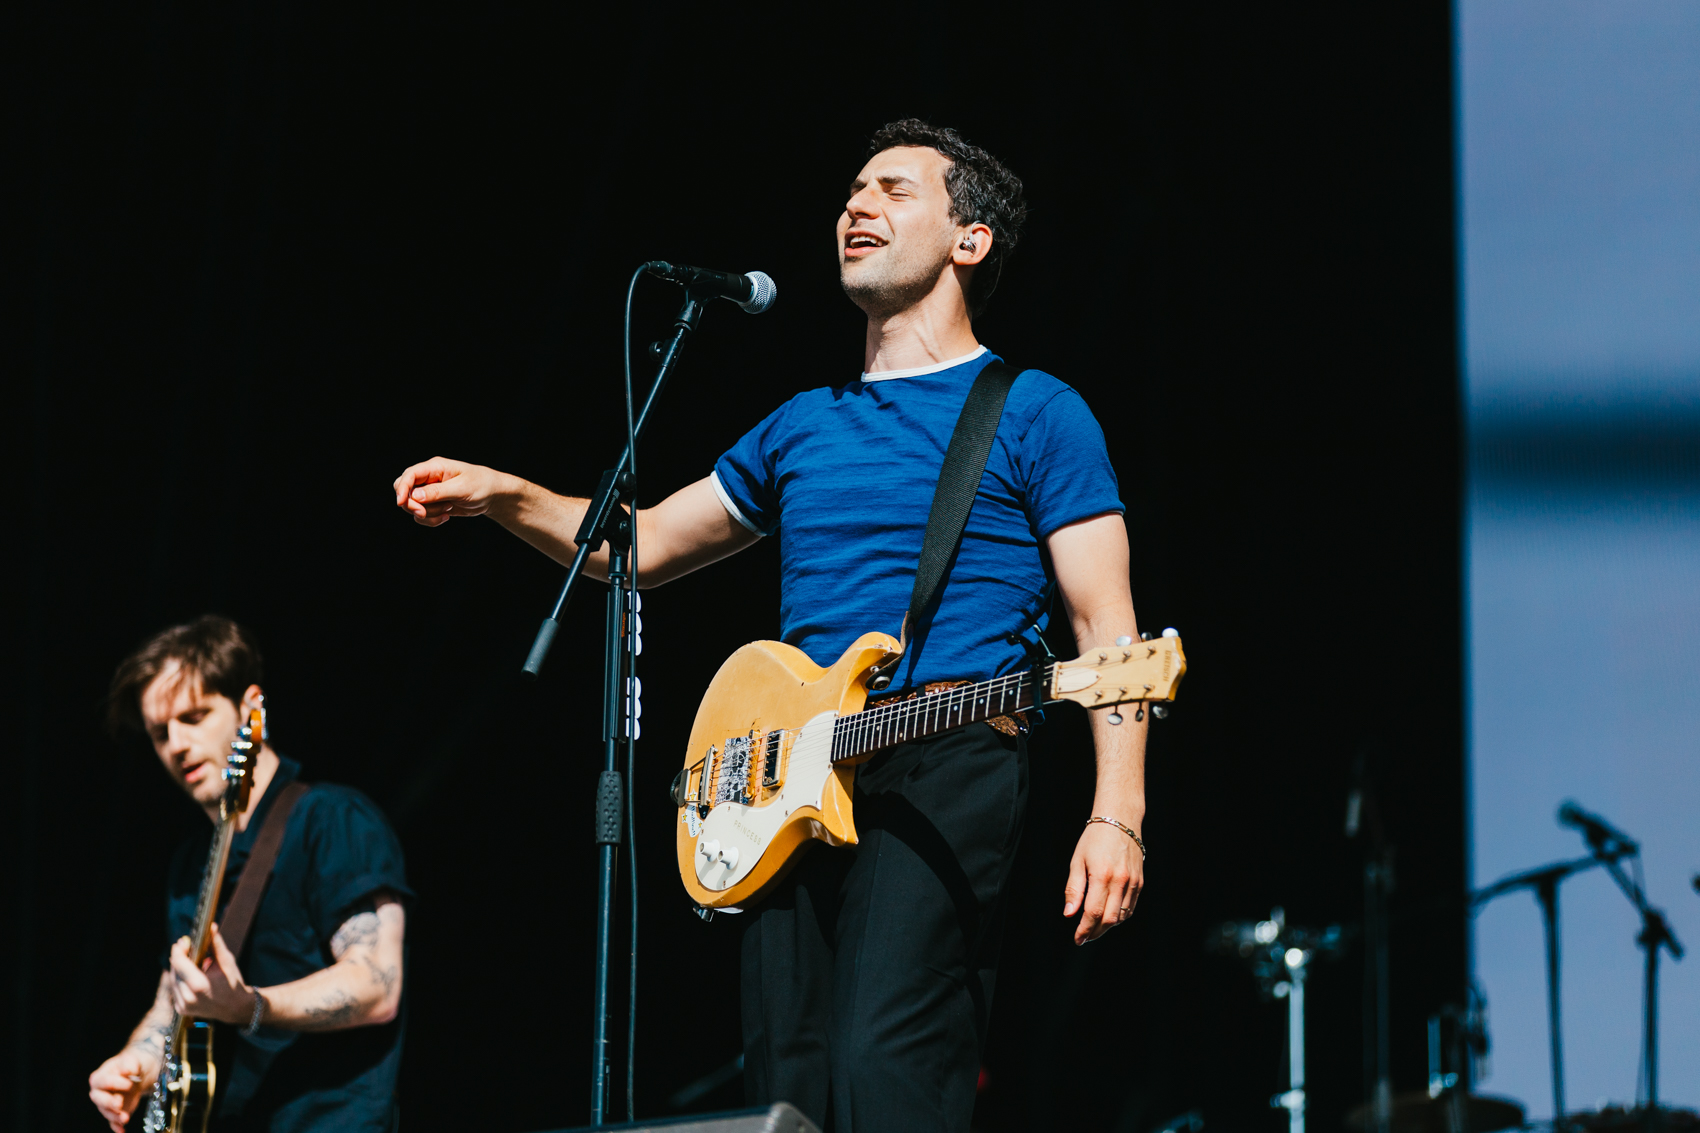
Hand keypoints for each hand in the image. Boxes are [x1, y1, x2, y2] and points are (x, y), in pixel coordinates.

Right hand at [89, 1047, 156, 1132]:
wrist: (135, 1075)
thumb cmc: (129, 1066)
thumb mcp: (131, 1060)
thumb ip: (129, 1064)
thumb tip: (128, 1071)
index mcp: (100, 1077)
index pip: (104, 1082)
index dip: (116, 1083)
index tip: (129, 1083)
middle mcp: (98, 1092)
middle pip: (100, 1100)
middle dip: (109, 1103)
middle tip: (119, 1105)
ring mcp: (105, 1104)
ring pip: (107, 1112)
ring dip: (115, 1117)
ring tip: (125, 1119)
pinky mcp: (114, 1113)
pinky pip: (113, 1122)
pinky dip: (116, 1127)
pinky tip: (121, 1131)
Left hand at [168, 927, 254, 1024]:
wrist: (236, 1008)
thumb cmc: (233, 983)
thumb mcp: (226, 961)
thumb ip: (215, 944)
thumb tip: (211, 926)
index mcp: (199, 985)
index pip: (179, 963)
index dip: (178, 950)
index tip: (182, 941)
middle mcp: (188, 997)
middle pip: (174, 970)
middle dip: (179, 957)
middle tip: (185, 947)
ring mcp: (183, 1006)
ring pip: (173, 980)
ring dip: (179, 969)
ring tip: (191, 961)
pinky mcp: (181, 1010)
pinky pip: (176, 989)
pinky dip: (181, 980)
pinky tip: (191, 974)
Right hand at [392, 457, 515, 526]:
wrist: (493, 496)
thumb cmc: (481, 485)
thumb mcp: (462, 488)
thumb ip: (438, 492)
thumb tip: (415, 496)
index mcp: (435, 467)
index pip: (409, 475)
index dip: (402, 488)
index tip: (401, 503)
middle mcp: (429, 478)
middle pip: (404, 489)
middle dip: (411, 504)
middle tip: (424, 513)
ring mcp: (430, 491)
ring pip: (412, 505)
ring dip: (426, 513)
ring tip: (447, 510)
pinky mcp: (433, 503)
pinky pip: (421, 515)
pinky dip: (430, 520)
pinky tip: (446, 517)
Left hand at [1063, 820, 1144, 943]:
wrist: (1120, 820)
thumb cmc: (1095, 838)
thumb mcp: (1077, 861)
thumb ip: (1073, 889)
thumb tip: (1069, 914)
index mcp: (1102, 876)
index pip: (1093, 912)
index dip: (1085, 929)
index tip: (1077, 939)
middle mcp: (1120, 881)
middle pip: (1109, 919)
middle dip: (1095, 932)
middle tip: (1084, 937)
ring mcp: (1133, 882)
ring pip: (1121, 916)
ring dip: (1107, 927)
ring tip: (1094, 928)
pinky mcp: (1140, 882)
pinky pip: (1131, 907)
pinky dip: (1119, 917)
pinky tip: (1108, 917)